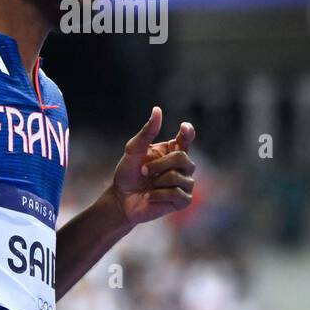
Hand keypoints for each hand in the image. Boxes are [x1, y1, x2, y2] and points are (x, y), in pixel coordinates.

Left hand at [108, 106, 196, 226]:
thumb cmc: (128, 173)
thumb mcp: (134, 150)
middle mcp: (183, 166)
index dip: (188, 133)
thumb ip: (147, 132)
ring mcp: (186, 183)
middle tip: (143, 171)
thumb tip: (157, 110)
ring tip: (148, 185)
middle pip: (182, 158)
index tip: (184, 127)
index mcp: (173, 151)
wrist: (121, 198)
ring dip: (157, 181)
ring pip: (178, 177)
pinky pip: (176, 193)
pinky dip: (158, 195)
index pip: (186, 139)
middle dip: (158, 164)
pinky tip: (150, 196)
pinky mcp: (184, 200)